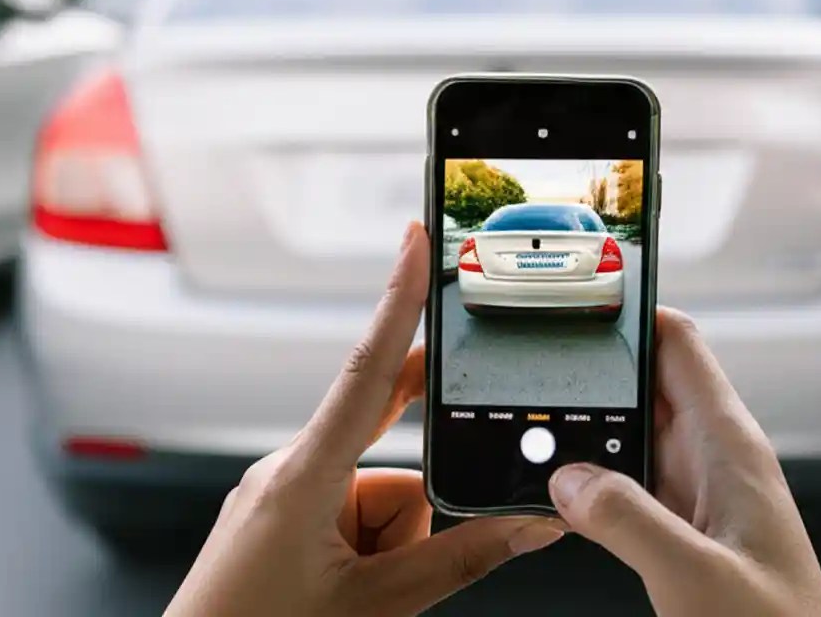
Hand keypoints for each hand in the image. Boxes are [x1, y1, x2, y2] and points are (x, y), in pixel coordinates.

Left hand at [166, 223, 562, 616]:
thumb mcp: (374, 608)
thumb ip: (461, 562)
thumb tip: (533, 524)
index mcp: (303, 476)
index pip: (366, 371)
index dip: (398, 300)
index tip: (417, 241)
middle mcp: (292, 471)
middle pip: (395, 456)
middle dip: (416, 510)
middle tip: (391, 567)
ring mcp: (288, 497)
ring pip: (383, 497)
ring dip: (395, 548)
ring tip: (361, 600)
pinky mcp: (287, 519)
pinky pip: (356, 515)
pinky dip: (374, 554)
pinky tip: (352, 595)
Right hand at [547, 309, 820, 616]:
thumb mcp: (696, 577)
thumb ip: (629, 521)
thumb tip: (568, 478)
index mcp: (730, 448)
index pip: (680, 345)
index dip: (631, 310)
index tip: (576, 293)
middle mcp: (713, 460)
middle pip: (643, 383)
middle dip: (590, 373)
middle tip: (528, 365)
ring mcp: (696, 495)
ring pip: (628, 436)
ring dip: (583, 431)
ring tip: (526, 426)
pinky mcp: (680, 531)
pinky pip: (624, 487)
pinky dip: (587, 482)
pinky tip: (551, 491)